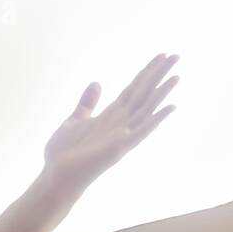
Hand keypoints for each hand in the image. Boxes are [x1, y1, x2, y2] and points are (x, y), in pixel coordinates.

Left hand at [40, 53, 179, 199]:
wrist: (55, 176)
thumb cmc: (64, 153)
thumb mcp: (74, 120)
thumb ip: (87, 103)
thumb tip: (96, 83)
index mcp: (112, 115)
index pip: (134, 88)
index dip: (147, 71)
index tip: (161, 55)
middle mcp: (121, 123)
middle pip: (143, 93)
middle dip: (158, 74)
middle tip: (176, 55)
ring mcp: (122, 135)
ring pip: (146, 108)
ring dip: (162, 92)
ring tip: (177, 76)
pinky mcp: (118, 148)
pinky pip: (141, 131)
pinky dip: (156, 119)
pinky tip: (170, 107)